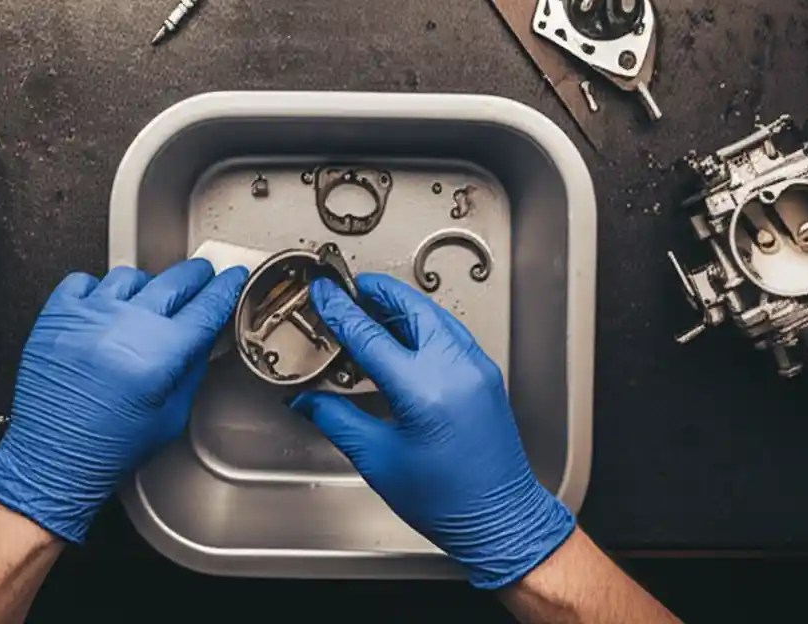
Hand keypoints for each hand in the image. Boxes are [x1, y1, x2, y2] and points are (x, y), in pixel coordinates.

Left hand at [0, 259, 247, 542]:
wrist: (51, 459)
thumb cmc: (107, 447)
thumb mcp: (170, 416)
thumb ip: (191, 369)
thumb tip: (205, 336)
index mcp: (159, 355)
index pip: (207, 306)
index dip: (226, 288)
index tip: (233, 278)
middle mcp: (124, 327)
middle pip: (175, 281)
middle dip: (196, 277)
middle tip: (202, 279)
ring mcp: (88, 316)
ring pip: (131, 276)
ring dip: (147, 286)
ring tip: (147, 304)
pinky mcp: (56, 315)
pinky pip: (83, 281)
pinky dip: (98, 288)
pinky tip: (104, 306)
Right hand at [290, 273, 574, 588]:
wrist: (499, 520)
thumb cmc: (447, 501)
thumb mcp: (378, 459)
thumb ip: (337, 419)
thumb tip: (308, 400)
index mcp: (424, 391)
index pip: (371, 335)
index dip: (341, 310)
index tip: (323, 293)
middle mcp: (456, 370)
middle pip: (410, 308)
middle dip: (376, 292)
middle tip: (348, 288)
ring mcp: (476, 369)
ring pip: (434, 316)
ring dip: (401, 306)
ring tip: (371, 307)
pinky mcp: (485, 375)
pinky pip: (450, 333)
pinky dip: (422, 324)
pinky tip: (403, 335)